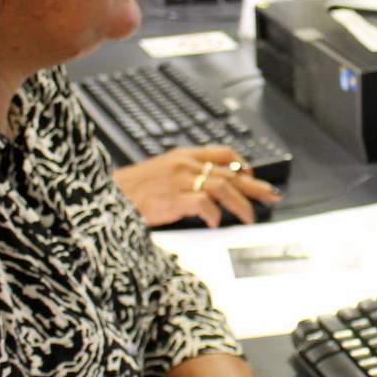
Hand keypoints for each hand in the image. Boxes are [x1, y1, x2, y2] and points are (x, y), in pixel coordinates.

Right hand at [112, 145, 278, 228]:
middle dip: (255, 185)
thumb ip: (184, 176)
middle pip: (230, 173)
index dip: (242, 164)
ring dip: (241, 204)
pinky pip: (203, 204)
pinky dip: (214, 214)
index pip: (222, 153)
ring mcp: (180, 181)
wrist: (104, 195)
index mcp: (183, 156)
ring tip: (249, 218)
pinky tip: (216, 223)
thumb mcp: (161, 173)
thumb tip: (207, 189)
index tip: (253, 176)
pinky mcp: (173, 198)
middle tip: (272, 196)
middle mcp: (185, 165)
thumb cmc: (130, 189)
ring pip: (223, 188)